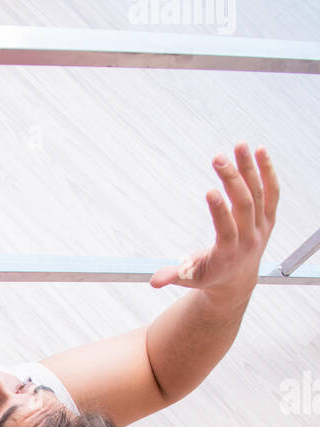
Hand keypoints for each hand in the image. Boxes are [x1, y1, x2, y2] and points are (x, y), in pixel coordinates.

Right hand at [150, 144, 278, 298]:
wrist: (238, 279)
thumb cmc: (210, 275)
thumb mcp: (190, 278)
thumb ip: (174, 276)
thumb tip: (155, 281)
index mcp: (229, 254)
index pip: (227, 230)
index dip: (220, 211)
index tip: (210, 190)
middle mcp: (250, 239)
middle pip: (245, 205)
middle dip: (232, 180)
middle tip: (218, 158)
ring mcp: (262, 226)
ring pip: (259, 194)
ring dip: (249, 168)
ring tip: (239, 145)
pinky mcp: (268, 216)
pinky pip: (271, 191)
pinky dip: (267, 171)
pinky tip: (259, 151)